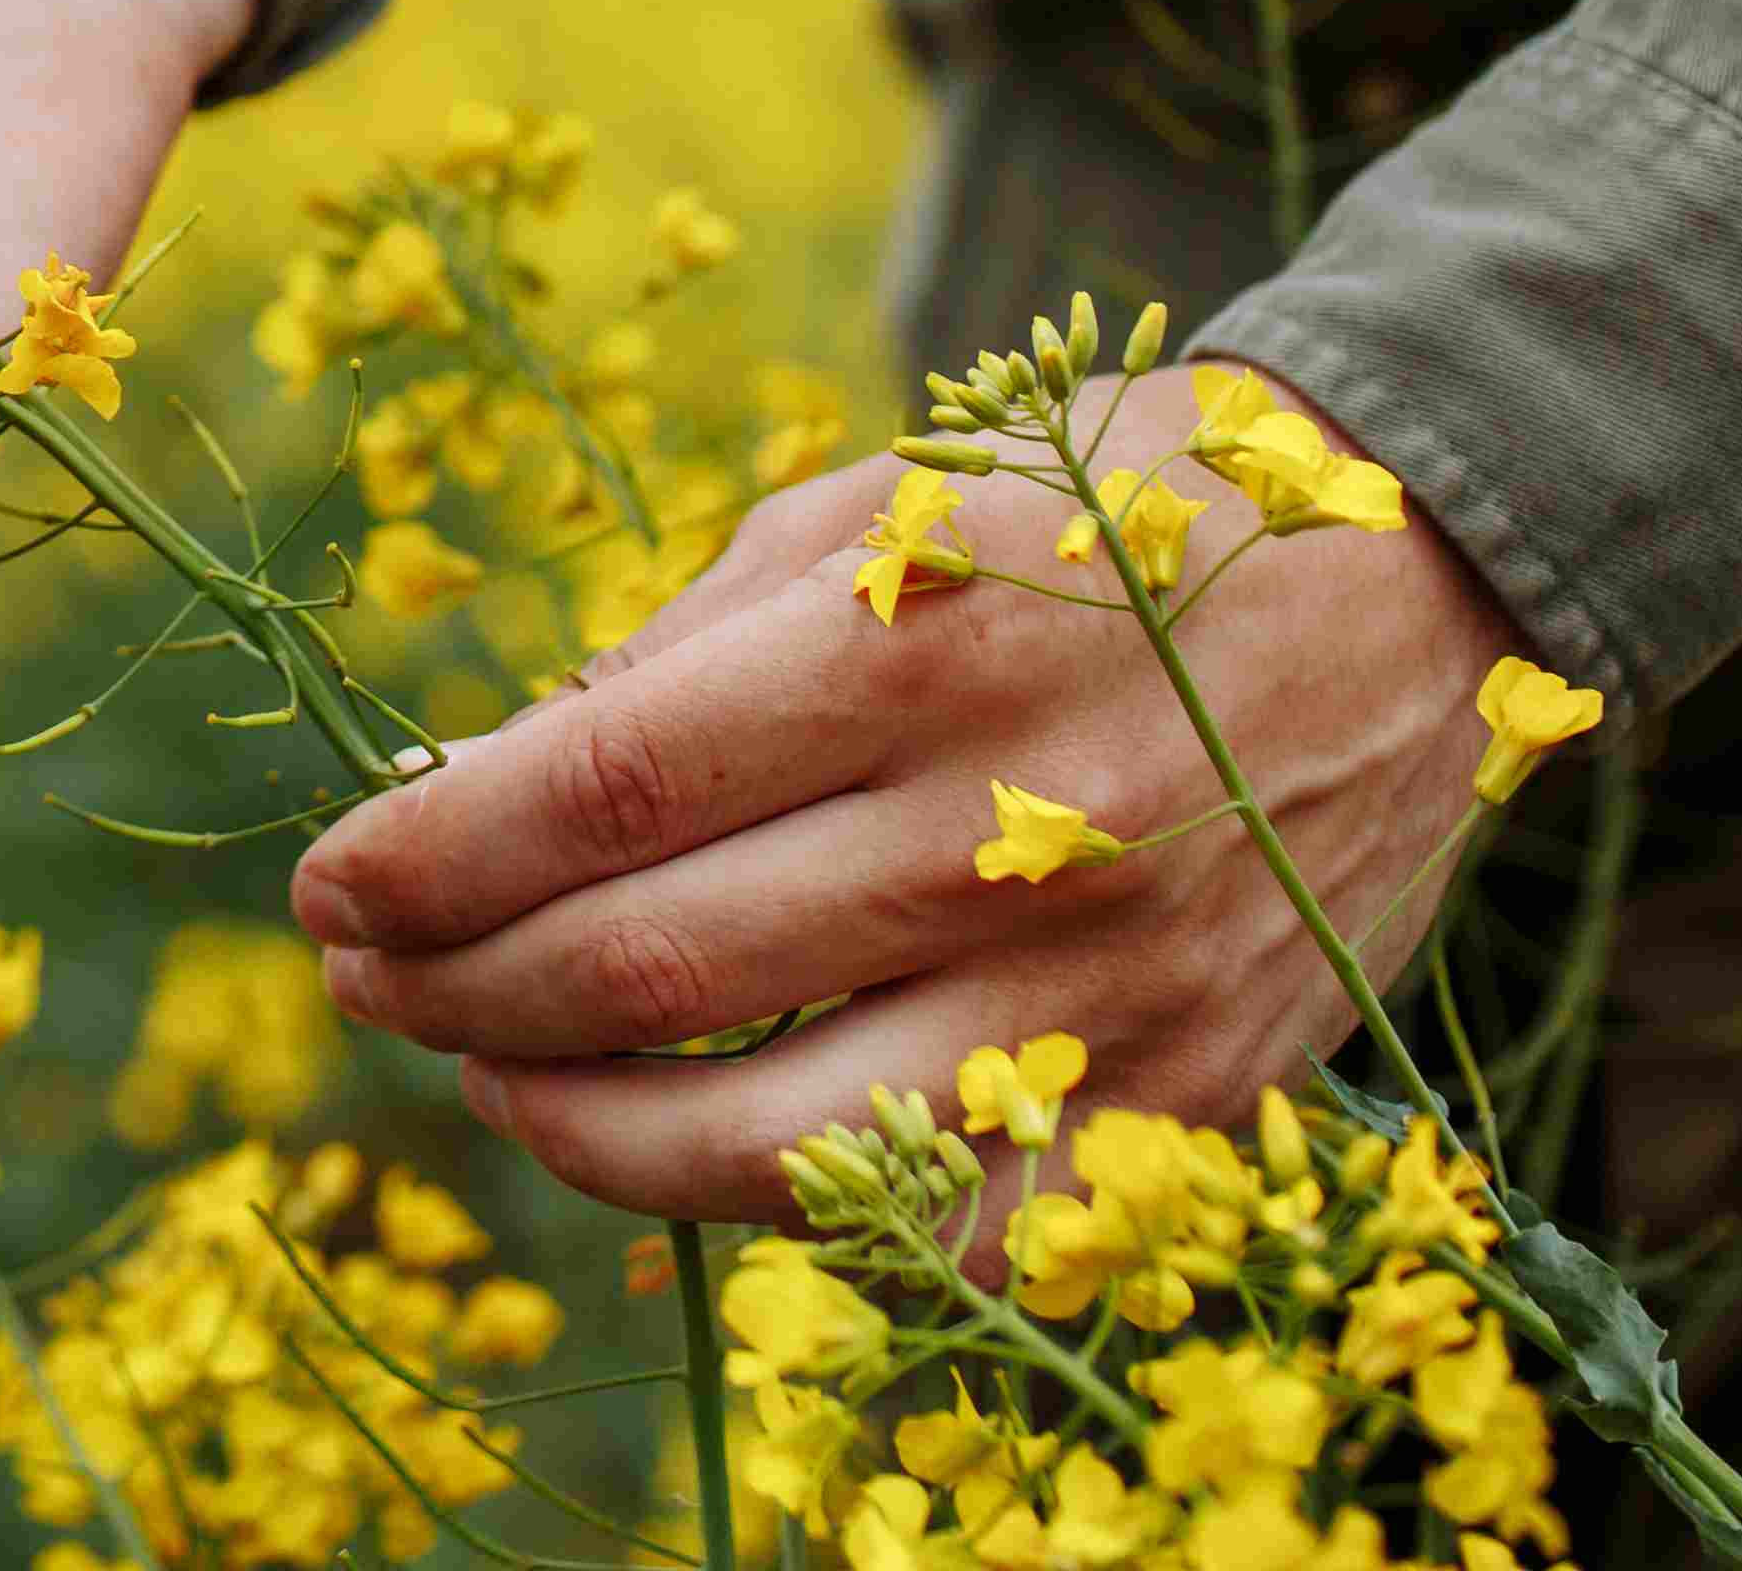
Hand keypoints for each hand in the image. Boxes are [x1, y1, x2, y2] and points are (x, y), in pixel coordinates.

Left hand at [289, 359, 1537, 1223]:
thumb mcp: (868, 509)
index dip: (424, 858)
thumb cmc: (1093, 516)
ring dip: (567, 1125)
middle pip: (644, 975)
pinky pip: (935, 1232)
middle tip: (357, 973)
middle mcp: (1012, 833)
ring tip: (484, 1068)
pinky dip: (773, 1216)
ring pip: (761, 1146)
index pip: (595, 796)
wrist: (1415, 575)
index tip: (326, 877)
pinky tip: (683, 1150)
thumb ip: (669, 661)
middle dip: (448, 988)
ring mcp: (1109, 995)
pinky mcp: (1186, 1108)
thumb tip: (462, 799)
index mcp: (918, 646)